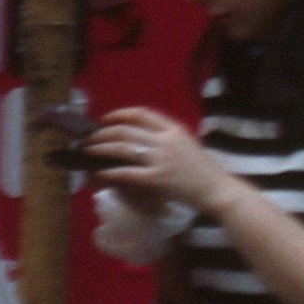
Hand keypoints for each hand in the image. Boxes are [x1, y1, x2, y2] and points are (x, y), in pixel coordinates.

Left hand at [89, 107, 229, 221]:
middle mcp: (166, 141)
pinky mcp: (157, 178)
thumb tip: (136, 140)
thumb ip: (164, 139)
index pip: (141, 114)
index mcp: (174, 129)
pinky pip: (126, 173)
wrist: (216, 189)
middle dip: (102, 134)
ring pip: (122, 149)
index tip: (105, 119)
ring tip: (88, 152)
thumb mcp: (186, 144)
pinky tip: (99, 173)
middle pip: (126, 131)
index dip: (119, 114)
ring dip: (100, 149)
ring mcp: (161, 159)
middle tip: (89, 139)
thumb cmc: (201, 169)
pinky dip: (109, 172)